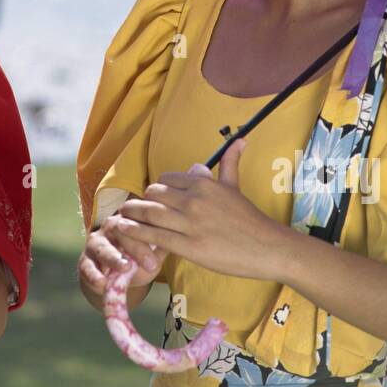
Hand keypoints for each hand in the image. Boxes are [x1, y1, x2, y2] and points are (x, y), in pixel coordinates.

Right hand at [79, 211, 167, 294]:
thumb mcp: (152, 254)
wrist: (112, 276)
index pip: (139, 221)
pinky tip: (102, 283)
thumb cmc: (136, 260)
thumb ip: (161, 249)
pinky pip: (87, 266)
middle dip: (137, 248)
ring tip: (124, 268)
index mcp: (128, 221)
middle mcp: (110, 227)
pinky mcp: (85, 261)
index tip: (162, 254)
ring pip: (103, 247)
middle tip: (150, 265)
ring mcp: (96, 243)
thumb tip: (178, 242)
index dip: (150, 235)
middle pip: (121, 231)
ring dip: (114, 258)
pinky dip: (94, 275)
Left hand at [114, 139, 296, 281]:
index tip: (152, 196)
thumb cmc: (250, 219)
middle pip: (154, 194)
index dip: (157, 188)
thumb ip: (230, 164)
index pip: (167, 179)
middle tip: (131, 207)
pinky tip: (125, 230)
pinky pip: (154, 236)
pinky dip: (136, 232)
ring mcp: (190, 223)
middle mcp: (194, 200)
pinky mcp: (188, 247)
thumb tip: (240, 139)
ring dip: (131, 214)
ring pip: (149, 213)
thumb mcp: (236, 187)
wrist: (267, 247)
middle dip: (141, 200)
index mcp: (203, 184)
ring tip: (120, 216)